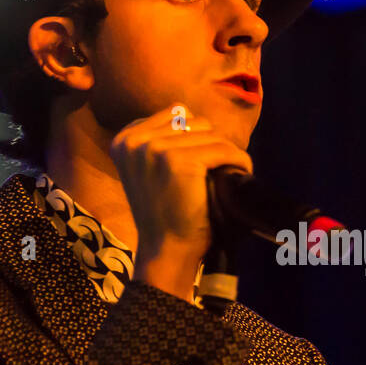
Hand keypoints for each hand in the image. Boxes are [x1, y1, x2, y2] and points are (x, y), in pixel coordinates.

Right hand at [110, 103, 252, 301]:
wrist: (167, 250)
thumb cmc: (165, 214)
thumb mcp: (149, 172)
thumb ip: (161, 142)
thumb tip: (193, 117)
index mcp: (124, 140)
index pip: (174, 114)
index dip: (195, 135)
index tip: (204, 159)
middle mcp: (134, 140)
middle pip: (193, 121)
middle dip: (211, 142)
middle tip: (220, 167)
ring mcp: (155, 148)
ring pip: (210, 134)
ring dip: (226, 152)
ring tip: (229, 172)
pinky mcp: (179, 160)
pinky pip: (223, 149)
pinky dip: (238, 160)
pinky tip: (241, 173)